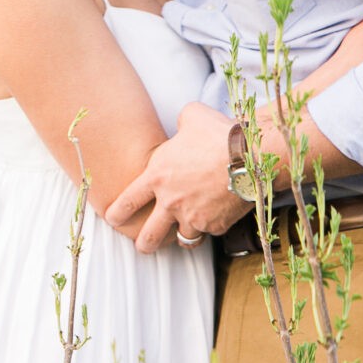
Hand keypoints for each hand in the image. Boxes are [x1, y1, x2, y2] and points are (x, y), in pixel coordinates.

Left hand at [105, 101, 250, 252]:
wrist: (250, 156)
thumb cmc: (218, 133)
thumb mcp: (191, 116)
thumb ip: (181, 125)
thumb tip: (185, 125)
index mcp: (157, 176)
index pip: (127, 201)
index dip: (117, 213)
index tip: (112, 219)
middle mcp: (171, 202)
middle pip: (149, 235)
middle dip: (143, 244)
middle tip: (143, 246)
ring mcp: (193, 217)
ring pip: (182, 238)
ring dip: (182, 236)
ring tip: (182, 236)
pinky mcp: (216, 226)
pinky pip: (209, 231)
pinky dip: (210, 227)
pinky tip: (214, 218)